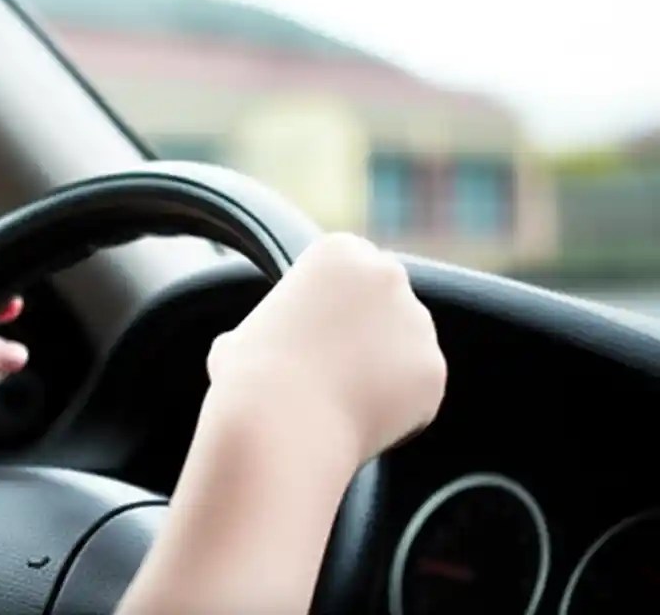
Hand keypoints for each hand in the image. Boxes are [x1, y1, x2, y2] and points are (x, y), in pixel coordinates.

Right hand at [205, 233, 445, 464]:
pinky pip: (417, 387)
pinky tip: (362, 417)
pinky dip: (398, 405)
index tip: (313, 330)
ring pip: (404, 344)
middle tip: (333, 365)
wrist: (280, 424)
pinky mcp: (433, 369)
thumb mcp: (243, 332)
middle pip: (384, 299)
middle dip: (368, 326)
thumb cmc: (249, 377)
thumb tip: (256, 346)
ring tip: (341, 398)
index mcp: (338, 252)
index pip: (349, 268)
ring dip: (384, 365)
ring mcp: (417, 322)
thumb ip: (272, 327)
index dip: (331, 302)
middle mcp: (387, 275)